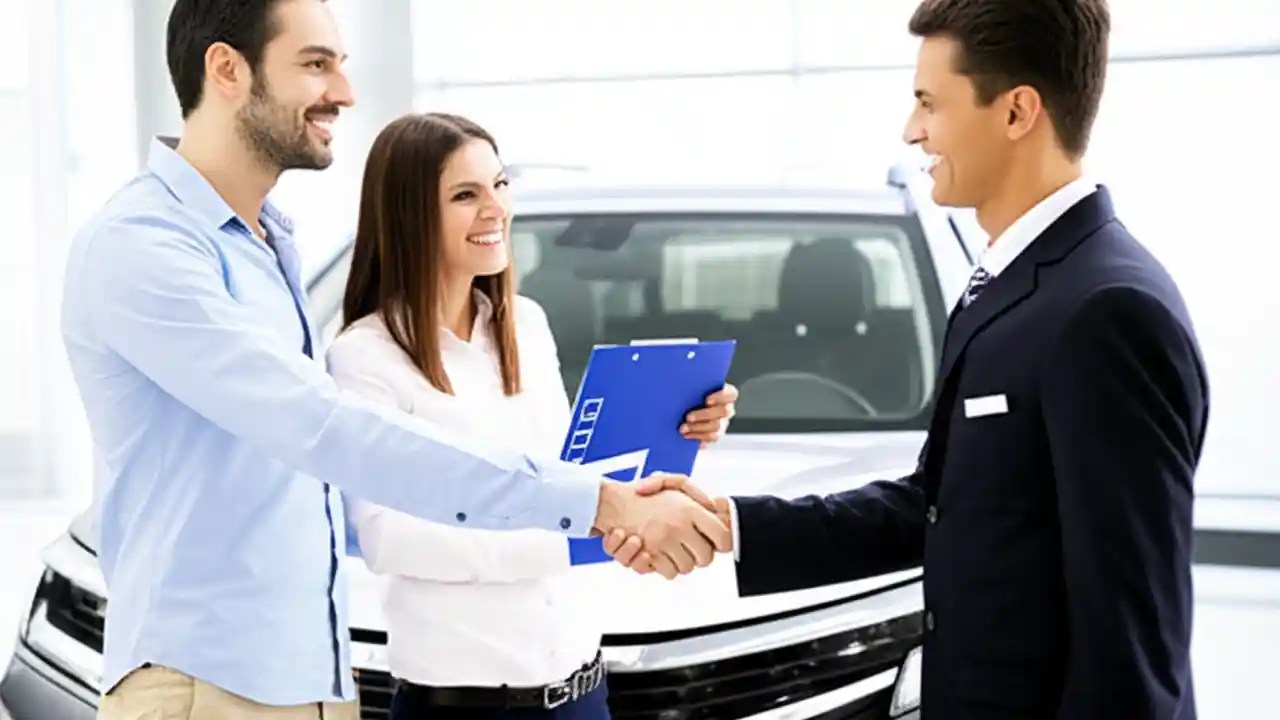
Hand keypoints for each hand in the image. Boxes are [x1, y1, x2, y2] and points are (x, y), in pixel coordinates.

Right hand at [593, 476, 730, 579]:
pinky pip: (669, 572)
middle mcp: (679, 527)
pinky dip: (665, 567)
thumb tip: (714, 507)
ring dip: (681, 561)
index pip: (723, 537)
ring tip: (671, 548)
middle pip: (706, 558)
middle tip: (690, 547)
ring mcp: (664, 542)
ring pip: (687, 567)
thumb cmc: (643, 493)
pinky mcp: (650, 555)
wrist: (612, 502)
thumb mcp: (673, 482)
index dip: (721, 542)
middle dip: (700, 556)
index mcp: (690, 510)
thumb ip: (696, 493)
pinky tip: (659, 554)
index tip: (715, 541)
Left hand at [681, 383, 737, 447]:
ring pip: (717, 428)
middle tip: (688, 417)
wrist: (685, 408)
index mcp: (726, 394)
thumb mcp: (694, 388)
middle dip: (704, 415)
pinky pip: (710, 438)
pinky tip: (687, 435)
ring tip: (683, 428)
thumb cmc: (691, 395)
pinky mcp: (716, 434)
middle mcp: (727, 409)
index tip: (707, 400)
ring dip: (698, 428)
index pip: (731, 394)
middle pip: (723, 412)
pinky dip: (698, 437)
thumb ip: (695, 387)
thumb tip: (683, 385)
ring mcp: (723, 423)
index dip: (721, 397)